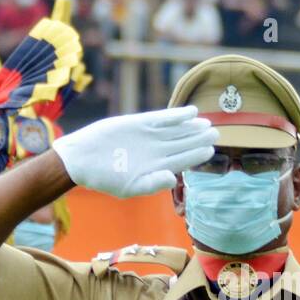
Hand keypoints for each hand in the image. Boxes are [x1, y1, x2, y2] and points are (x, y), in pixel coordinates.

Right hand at [53, 105, 218, 198]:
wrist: (82, 159)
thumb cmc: (105, 178)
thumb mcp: (130, 187)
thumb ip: (153, 183)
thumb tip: (174, 178)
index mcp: (157, 168)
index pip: (182, 160)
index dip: (197, 155)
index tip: (211, 149)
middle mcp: (156, 151)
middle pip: (183, 143)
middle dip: (199, 139)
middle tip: (217, 133)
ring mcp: (149, 136)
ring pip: (176, 130)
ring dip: (192, 126)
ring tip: (208, 123)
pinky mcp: (139, 123)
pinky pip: (162, 118)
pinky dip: (176, 115)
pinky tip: (191, 112)